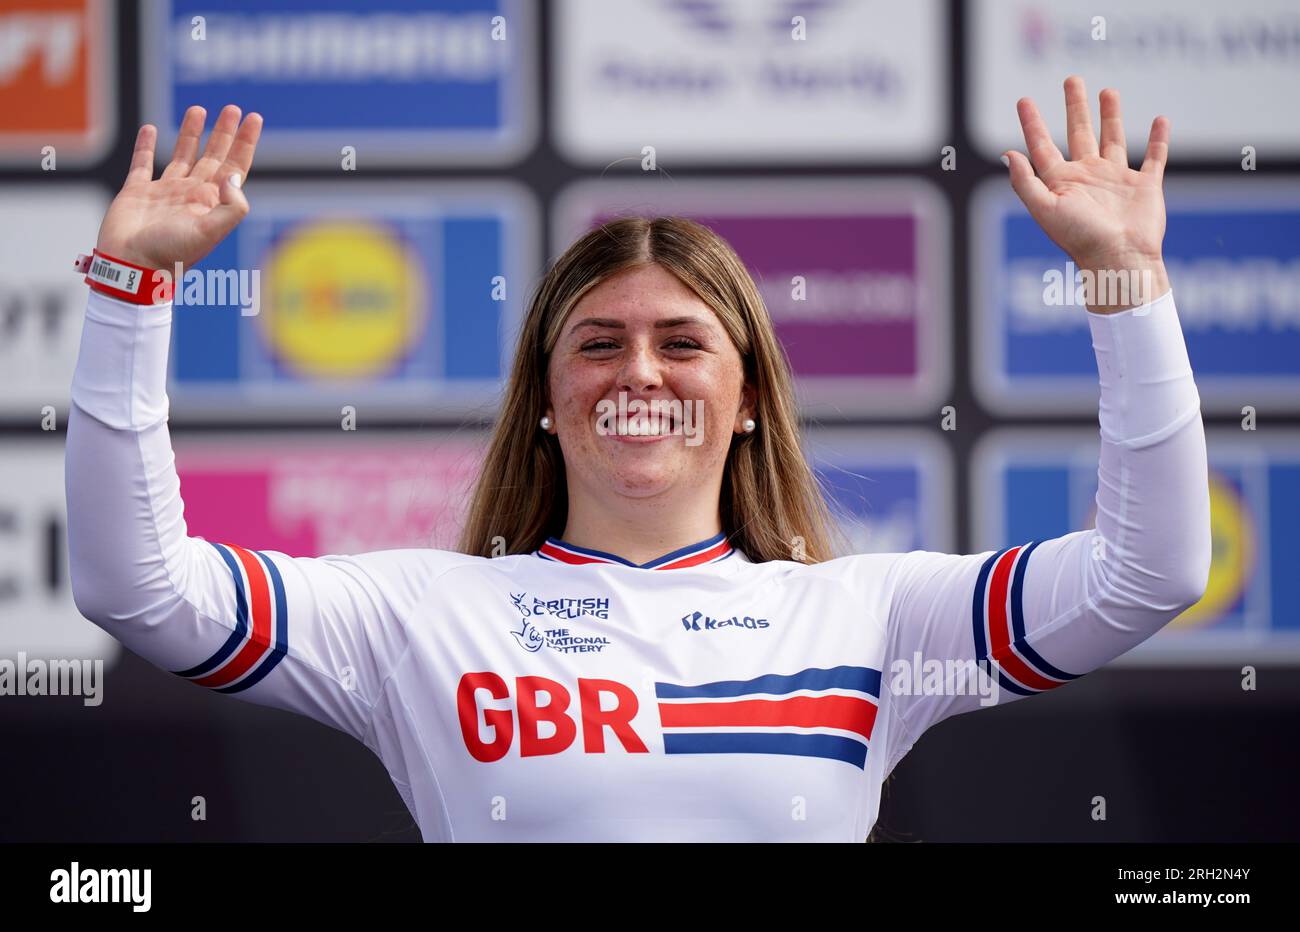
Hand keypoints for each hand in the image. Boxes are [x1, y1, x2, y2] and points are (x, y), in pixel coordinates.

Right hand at [95, 105, 262, 270]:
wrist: (132, 268)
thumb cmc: (171, 254)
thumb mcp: (210, 233)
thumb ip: (231, 207)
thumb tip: (234, 176)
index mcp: (211, 203)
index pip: (235, 167)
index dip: (246, 143)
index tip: (254, 118)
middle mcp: (191, 195)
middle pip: (213, 156)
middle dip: (224, 133)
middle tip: (233, 108)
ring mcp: (165, 193)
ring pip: (182, 155)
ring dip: (191, 133)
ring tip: (199, 110)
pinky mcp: (137, 193)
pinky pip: (142, 163)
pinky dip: (146, 145)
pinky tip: (151, 129)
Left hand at [1004, 76, 1169, 311]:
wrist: (1119, 257)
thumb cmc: (1079, 237)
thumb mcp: (1045, 208)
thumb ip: (1025, 181)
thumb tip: (1007, 154)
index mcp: (1062, 182)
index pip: (1042, 146)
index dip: (1031, 123)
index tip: (1024, 100)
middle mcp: (1088, 177)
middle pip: (1079, 132)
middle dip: (1075, 106)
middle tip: (1071, 79)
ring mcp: (1117, 180)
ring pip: (1113, 138)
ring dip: (1110, 115)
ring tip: (1107, 91)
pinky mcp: (1145, 186)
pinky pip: (1154, 156)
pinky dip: (1159, 138)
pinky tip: (1159, 120)